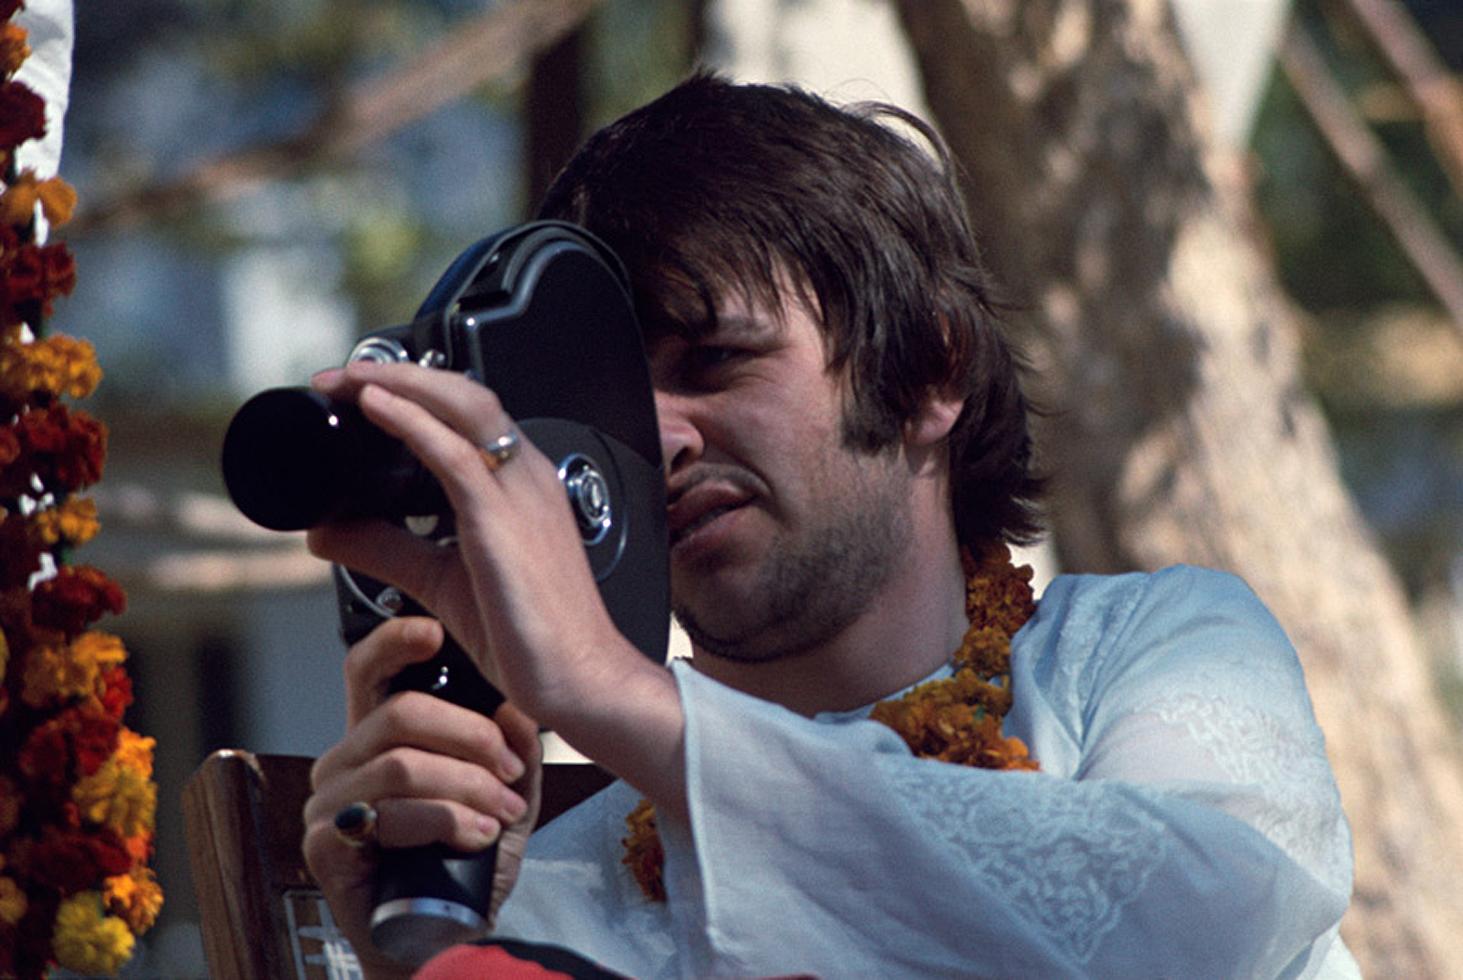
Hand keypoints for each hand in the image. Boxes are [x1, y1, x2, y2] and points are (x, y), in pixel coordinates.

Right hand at [302, 617, 541, 975]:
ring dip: (466, 787)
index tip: (434, 633)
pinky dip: (444, 821)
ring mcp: (328, 802)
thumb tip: (515, 708)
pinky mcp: (326, 845)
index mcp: (378, 737)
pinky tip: (475, 837)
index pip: (368, 670)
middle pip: (400, 713)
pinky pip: (389, 814)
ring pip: (401, 764)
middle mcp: (345, 761)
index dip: (394, 642)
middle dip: (470, 737)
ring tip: (501, 811)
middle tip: (509, 771)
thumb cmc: (466, 864)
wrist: (445, 936)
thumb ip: (514, 751)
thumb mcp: (506, 797)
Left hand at [306, 361, 640, 725]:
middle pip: (465, 393)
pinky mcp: (502, 519)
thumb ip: (387, 549)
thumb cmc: (532, 638)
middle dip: (398, 373)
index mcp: (519, 486)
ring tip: (347, 379)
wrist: (578, 679)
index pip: (467, 415)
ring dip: (399, 383)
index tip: (357, 392)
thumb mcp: (441, 580)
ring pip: (463, 405)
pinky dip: (410, 419)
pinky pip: (453, 452)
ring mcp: (519, 492)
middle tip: (339, 377)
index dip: (413, 392)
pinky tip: (374, 406)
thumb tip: (327, 531)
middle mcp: (525, 476)